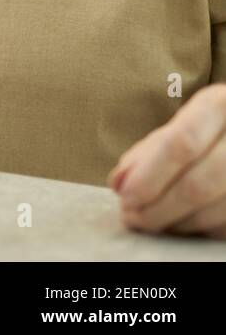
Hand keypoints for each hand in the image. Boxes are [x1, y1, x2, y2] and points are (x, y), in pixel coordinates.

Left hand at [108, 83, 225, 237]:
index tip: (125, 197)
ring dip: (178, 223)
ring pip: (217, 209)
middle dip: (159, 208)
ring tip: (150, 223)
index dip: (150, 176)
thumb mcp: (177, 128)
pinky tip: (179, 224)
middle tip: (133, 218)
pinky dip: (200, 228)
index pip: (181, 144)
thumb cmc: (204, 131)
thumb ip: (146, 153)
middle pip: (199, 184)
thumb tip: (119, 185)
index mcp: (218, 106)